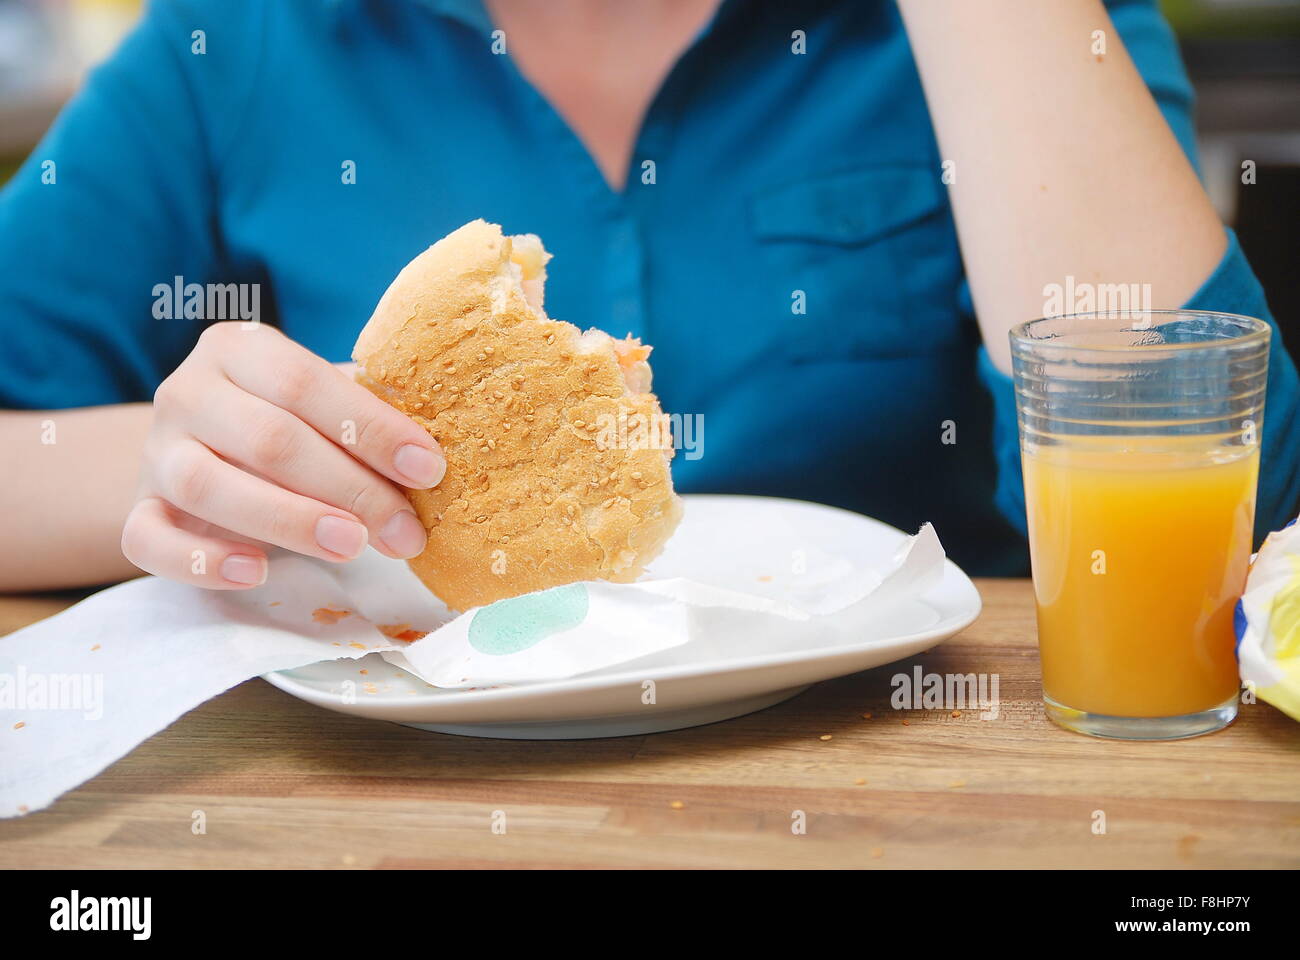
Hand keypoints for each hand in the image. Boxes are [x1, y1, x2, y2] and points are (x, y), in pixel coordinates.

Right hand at [121, 322, 444, 587]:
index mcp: (238, 349)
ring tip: (352, 546)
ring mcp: (155, 452)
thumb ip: (367, 418)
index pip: (305, 383)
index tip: (430, 469)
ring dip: (289, 520)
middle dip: (349, 488)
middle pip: (269, 439)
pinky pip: (151, 539)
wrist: (205, 449)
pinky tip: (257, 572)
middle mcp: (186, 392)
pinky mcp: (137, 509)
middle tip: (405, 531)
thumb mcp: (326, 406)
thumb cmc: (291, 424)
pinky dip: (202, 562)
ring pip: (210, 486)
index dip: (371, 428)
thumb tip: (435, 463)